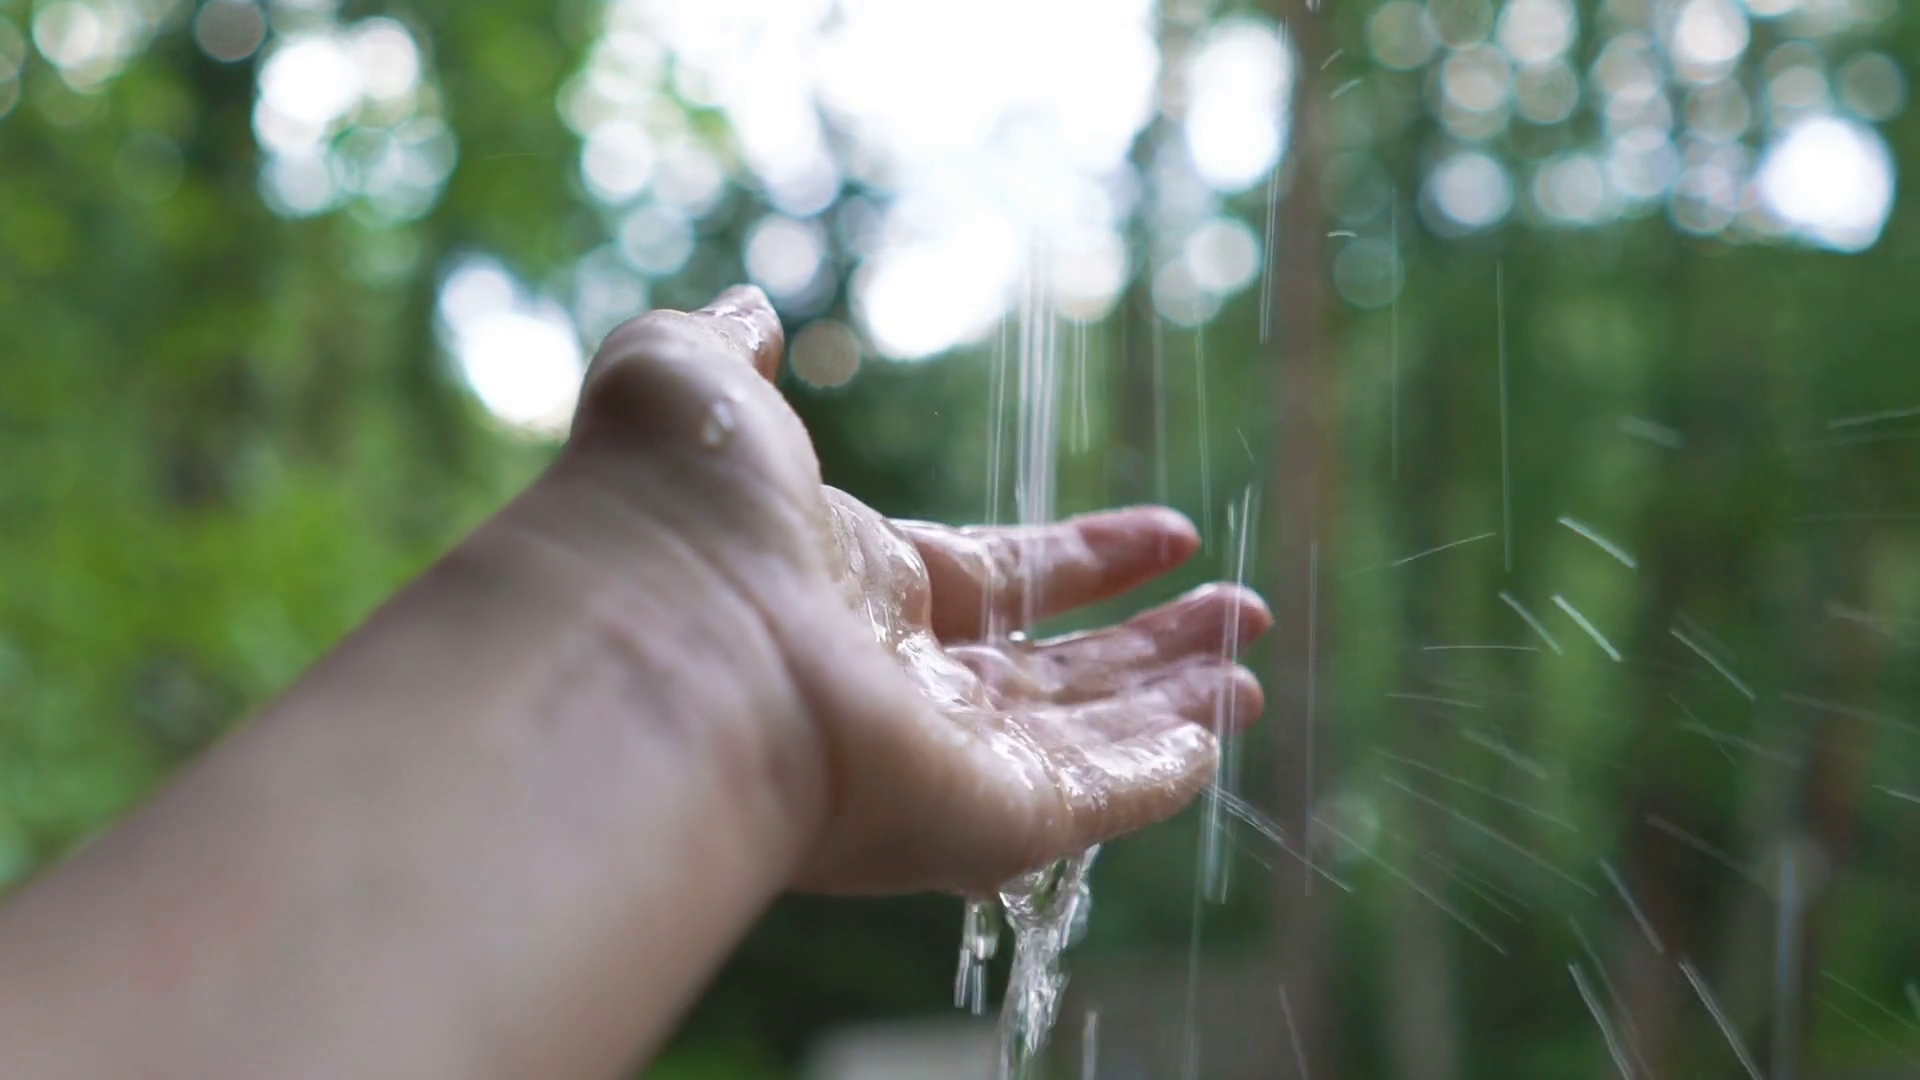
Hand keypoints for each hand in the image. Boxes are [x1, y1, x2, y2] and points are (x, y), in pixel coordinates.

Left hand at [563, 287, 1271, 893]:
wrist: (653, 639)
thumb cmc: (670, 507)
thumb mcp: (692, 380)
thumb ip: (731, 346)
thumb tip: (751, 309)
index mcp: (856, 587)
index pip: (998, 578)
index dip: (1086, 560)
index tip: (1168, 533)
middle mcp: (901, 684)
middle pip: (1052, 670)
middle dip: (1149, 643)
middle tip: (1240, 612)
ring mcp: (942, 761)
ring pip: (1083, 737)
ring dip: (1172, 703)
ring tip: (1250, 674)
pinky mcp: (982, 822)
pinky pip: (1091, 801)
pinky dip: (1156, 775)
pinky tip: (1218, 738)